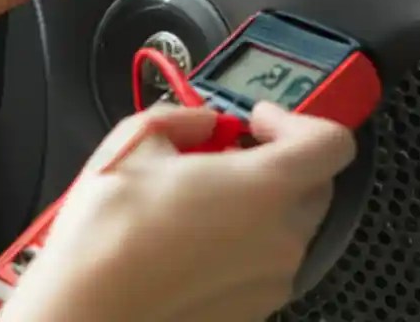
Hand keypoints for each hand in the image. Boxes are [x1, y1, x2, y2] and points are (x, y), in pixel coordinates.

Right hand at [0, 103, 355, 321]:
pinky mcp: (254, 309)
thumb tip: (202, 122)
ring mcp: (271, 281)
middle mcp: (281, 238)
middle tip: (226, 154)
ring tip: (198, 200)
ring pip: (286, 227)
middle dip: (276, 161)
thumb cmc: (108, 236)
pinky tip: (191, 239)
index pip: (331, 143)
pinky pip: (264, 264)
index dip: (297, 121)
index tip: (258, 120)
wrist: (88, 311)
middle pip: (314, 185)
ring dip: (257, 206)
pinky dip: (242, 244)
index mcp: (264, 189)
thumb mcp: (136, 142)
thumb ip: (185, 118)